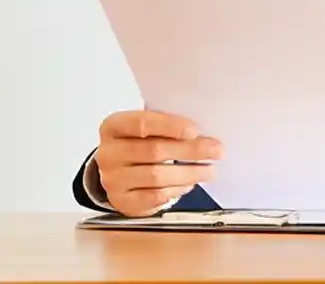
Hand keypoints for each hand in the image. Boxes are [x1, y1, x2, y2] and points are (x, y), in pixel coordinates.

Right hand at [94, 110, 223, 216]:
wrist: (118, 173)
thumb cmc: (137, 144)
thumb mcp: (145, 129)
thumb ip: (166, 127)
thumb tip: (201, 133)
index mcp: (113, 126)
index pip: (141, 123)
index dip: (170, 126)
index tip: (195, 130)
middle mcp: (108, 153)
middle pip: (153, 150)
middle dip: (190, 150)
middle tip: (215, 150)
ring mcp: (112, 179)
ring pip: (156, 176)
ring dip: (188, 173)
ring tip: (209, 170)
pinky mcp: (122, 201)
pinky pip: (154, 196)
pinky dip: (176, 190)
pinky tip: (189, 183)